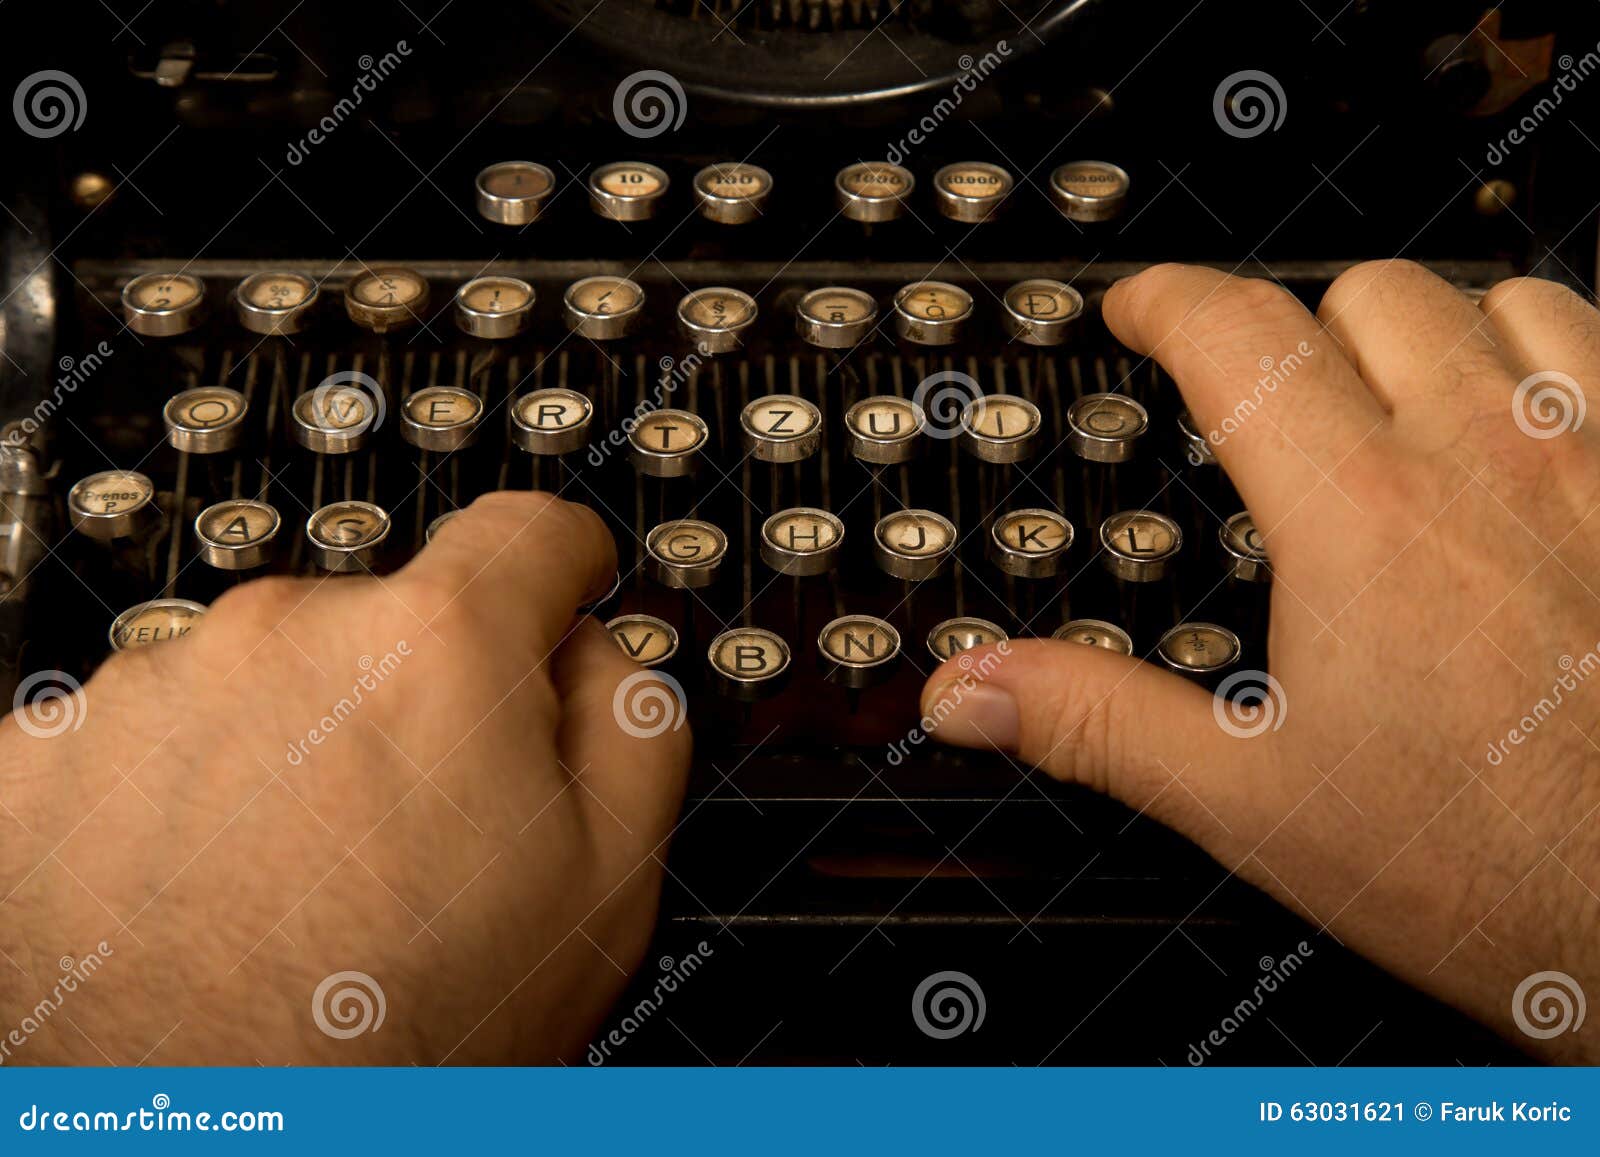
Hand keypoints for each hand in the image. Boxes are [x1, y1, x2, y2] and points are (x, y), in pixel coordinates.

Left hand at [0, 491, 690, 1063]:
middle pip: (386, 623)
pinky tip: (205, 893)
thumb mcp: (605, 884)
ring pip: (265, 683)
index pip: (526, 533)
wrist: (190, 1134)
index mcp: (436, 647)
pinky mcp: (46, 756)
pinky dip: (185, 796)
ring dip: (293, 749)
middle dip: (415, 701)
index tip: (552, 601)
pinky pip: (153, 740)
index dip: (558, 574)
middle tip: (417, 831)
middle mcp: (283, 633)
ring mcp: (151, 689)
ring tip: (299, 884)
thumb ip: (632, 721)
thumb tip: (599, 655)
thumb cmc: (402, 1032)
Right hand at [923, 262, 1599, 1060]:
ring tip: (1399, 396)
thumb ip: (1097, 724)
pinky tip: (1529, 429)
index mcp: (1360, 519)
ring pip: (1500, 300)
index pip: (1238, 337)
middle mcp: (1486, 461)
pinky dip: (1551, 358)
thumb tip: (968, 692)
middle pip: (1364, 296)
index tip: (1143, 309)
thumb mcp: (1256, 802)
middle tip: (1268, 390)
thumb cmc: (1494, 869)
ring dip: (1431, 329)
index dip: (1168, 300)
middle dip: (1294, 326)